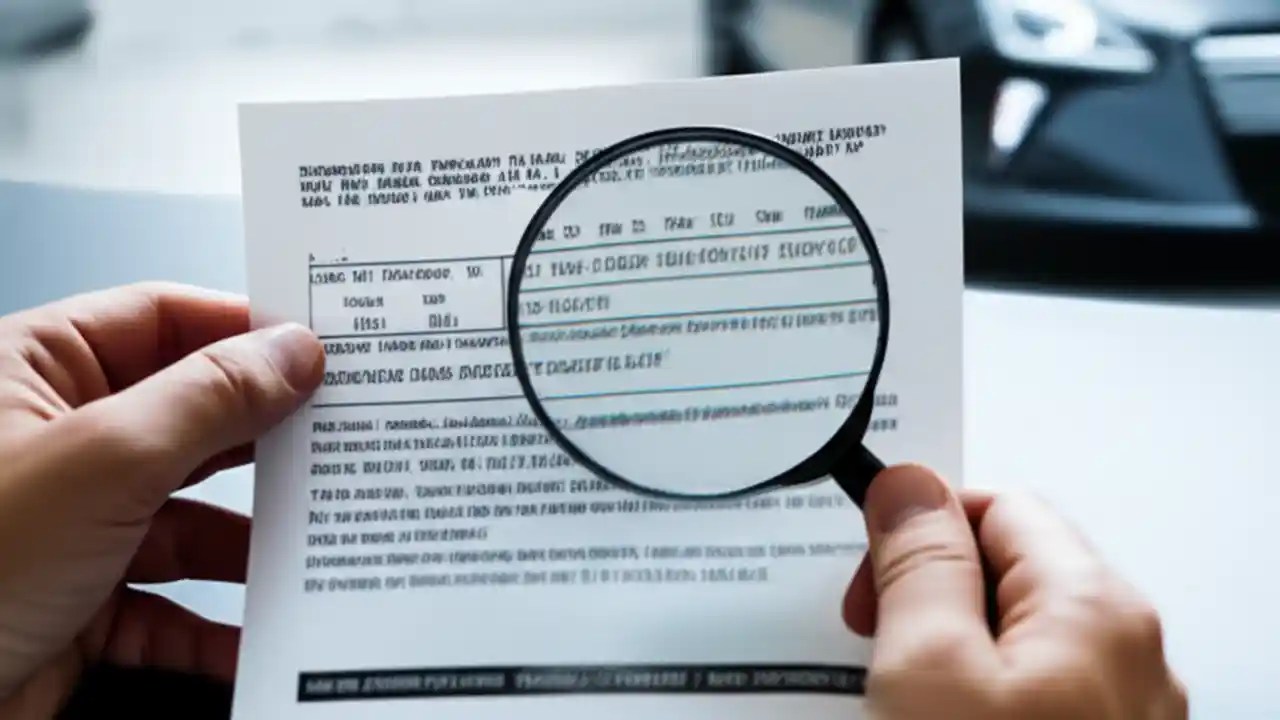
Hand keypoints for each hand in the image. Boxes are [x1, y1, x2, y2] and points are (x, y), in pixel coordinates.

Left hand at [0, 283, 323, 718]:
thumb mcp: (101, 463)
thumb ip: (207, 399)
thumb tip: (291, 351)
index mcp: (33, 373)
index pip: (164, 320)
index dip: (247, 330)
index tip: (326, 350)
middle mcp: (56, 444)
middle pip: (189, 419)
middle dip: (263, 441)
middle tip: (340, 442)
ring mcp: (69, 527)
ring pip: (189, 517)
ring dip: (247, 544)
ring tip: (306, 549)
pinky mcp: (78, 604)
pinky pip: (168, 606)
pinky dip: (214, 626)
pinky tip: (250, 636)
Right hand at [844, 465, 1186, 718]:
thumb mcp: (928, 667)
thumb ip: (920, 564)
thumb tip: (909, 485)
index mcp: (1095, 608)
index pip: (996, 507)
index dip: (920, 535)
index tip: (874, 585)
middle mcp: (1128, 653)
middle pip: (1008, 574)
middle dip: (931, 601)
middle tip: (882, 657)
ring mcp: (1118, 710)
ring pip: (1013, 643)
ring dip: (950, 659)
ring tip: (903, 706)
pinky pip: (1027, 695)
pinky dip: (975, 702)